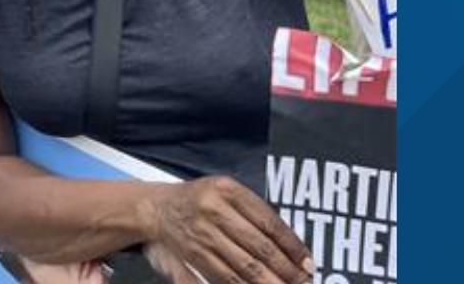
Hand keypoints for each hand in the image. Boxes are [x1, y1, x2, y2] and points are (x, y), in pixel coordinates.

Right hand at [144, 176, 312, 283]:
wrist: (155, 208)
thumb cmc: (200, 201)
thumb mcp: (225, 193)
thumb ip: (254, 214)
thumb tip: (292, 248)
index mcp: (227, 190)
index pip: (269, 222)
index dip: (292, 246)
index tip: (308, 263)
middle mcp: (213, 210)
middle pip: (260, 247)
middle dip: (287, 270)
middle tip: (304, 282)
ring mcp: (202, 234)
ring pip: (245, 266)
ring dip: (271, 283)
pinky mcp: (193, 254)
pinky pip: (226, 276)